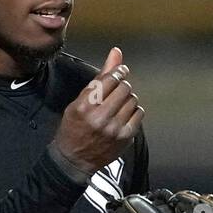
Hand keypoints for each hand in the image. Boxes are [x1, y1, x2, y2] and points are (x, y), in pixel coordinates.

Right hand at [52, 47, 143, 173]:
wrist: (75, 159)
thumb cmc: (74, 127)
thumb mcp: (79, 101)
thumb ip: (100, 77)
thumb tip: (117, 52)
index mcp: (85, 106)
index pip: (109, 79)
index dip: (117, 72)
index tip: (120, 72)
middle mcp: (100, 117)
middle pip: (124, 88)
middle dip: (122, 85)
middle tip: (118, 90)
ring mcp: (114, 128)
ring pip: (132, 100)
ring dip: (128, 98)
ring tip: (119, 104)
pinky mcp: (125, 137)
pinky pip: (138, 114)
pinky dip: (133, 111)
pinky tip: (124, 114)